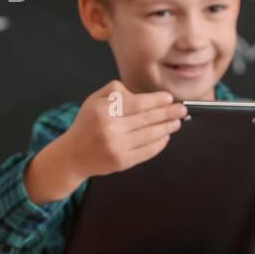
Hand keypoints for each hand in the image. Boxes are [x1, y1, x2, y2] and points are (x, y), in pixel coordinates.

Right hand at [55, 80, 187, 183]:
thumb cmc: (88, 124)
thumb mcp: (94, 100)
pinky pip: (147, 151)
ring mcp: (116, 147)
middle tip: (181, 109)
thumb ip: (116, 91)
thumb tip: (143, 95)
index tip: (169, 98)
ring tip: (176, 122)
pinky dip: (159, 144)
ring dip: (167, 128)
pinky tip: (165, 137)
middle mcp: (110, 129)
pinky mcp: (122, 162)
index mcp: (103, 110)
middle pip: (147, 119)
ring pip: (150, 135)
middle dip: (168, 113)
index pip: (138, 103)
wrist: (72, 155)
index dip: (157, 101)